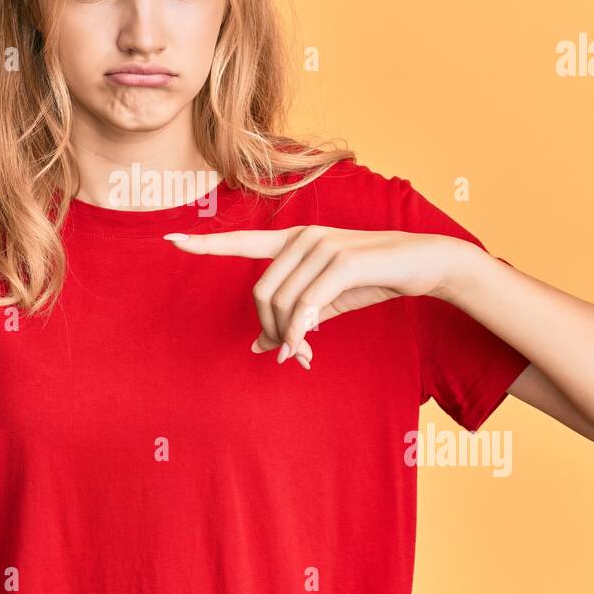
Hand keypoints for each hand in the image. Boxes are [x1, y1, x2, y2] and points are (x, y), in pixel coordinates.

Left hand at [163, 225, 471, 367]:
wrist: (423, 262)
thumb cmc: (371, 280)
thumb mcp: (327, 304)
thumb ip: (294, 319)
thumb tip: (261, 348)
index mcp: (293, 242)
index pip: (241, 241)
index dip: (205, 244)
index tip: (170, 241)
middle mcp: (302, 238)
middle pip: (260, 292)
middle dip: (268, 328)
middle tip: (288, 355)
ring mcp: (321, 246)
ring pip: (281, 302)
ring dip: (287, 337)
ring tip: (302, 354)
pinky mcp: (342, 261)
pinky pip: (306, 306)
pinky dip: (299, 333)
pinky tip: (303, 348)